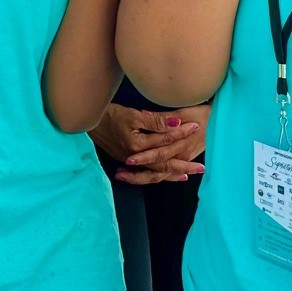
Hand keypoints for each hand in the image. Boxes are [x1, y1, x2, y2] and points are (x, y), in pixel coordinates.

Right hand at [92, 102, 207, 184]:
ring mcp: (132, 162)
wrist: (89, 123)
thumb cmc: (111, 115)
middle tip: (202, 168)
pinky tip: (167, 175)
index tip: (196, 126)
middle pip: (164, 164)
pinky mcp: (128, 162)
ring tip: (187, 175)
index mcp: (139, 146)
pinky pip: (147, 173)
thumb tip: (177, 122)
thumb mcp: (133, 115)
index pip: (166, 141)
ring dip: (172, 174)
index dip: (182, 133)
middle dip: (184, 166)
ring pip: (156, 172)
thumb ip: (155, 121)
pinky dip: (159, 175)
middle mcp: (136, 158)